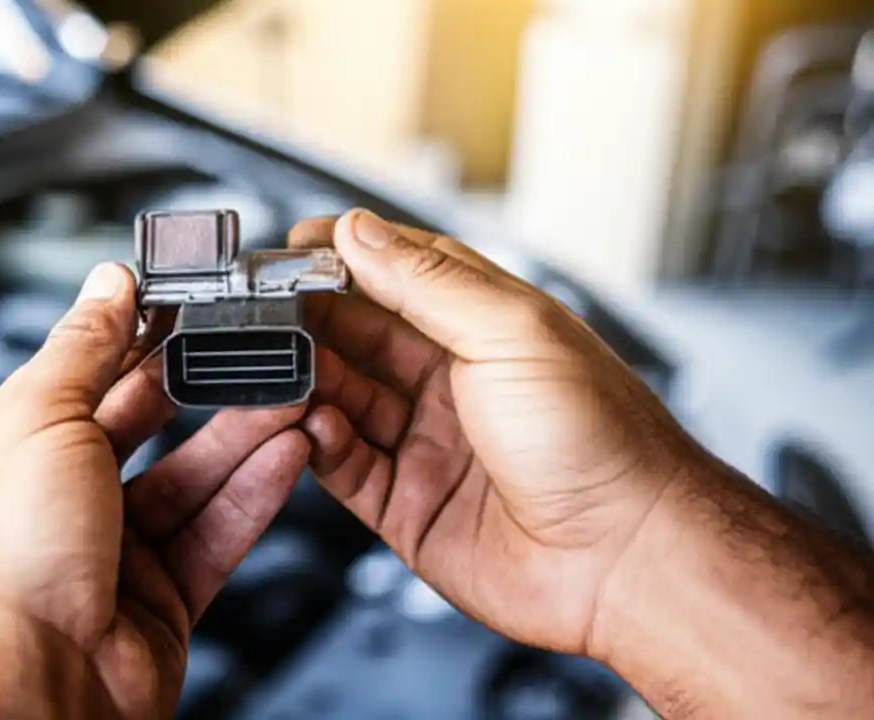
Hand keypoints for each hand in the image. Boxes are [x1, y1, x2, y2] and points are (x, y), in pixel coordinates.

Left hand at [0, 264, 308, 718]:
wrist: (36, 694)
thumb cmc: (4, 569)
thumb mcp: (40, 420)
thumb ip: (83, 347)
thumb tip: (106, 285)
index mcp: (6, 455)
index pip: (78, 375)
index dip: (130, 334)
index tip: (180, 301)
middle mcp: (56, 504)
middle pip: (142, 424)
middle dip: (198, 383)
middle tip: (250, 344)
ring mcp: (110, 555)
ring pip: (190, 478)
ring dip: (242, 435)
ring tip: (290, 394)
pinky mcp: (160, 599)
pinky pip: (217, 531)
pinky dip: (256, 491)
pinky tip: (289, 453)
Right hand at [289, 210, 708, 657]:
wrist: (629, 559)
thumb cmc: (601, 442)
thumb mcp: (511, 331)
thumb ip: (427, 281)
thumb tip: (360, 231)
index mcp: (486, 329)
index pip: (399, 275)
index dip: (345, 258)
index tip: (293, 247)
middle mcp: (454, 384)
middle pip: (360, 338)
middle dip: (313, 320)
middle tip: (268, 310)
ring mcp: (429, 445)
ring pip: (343, 401)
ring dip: (309, 382)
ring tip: (281, 370)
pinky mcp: (408, 507)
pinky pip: (344, 469)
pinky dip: (320, 445)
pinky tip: (315, 426)